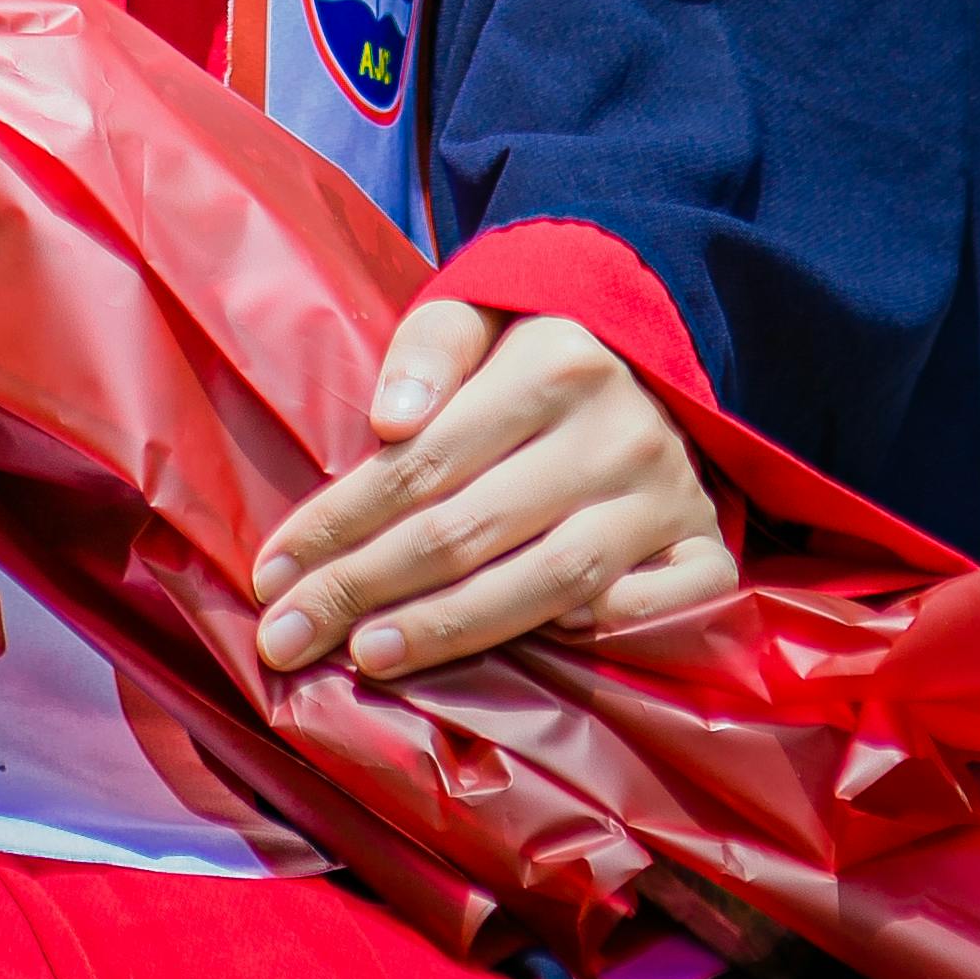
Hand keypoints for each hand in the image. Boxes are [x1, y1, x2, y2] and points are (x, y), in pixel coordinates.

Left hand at [250, 300, 734, 681]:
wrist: (668, 353)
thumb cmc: (541, 347)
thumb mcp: (482, 311)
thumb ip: (429, 348)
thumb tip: (388, 422)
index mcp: (555, 362)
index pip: (425, 461)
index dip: (341, 521)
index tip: (272, 571)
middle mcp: (616, 432)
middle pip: (470, 529)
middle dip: (365, 588)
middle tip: (288, 638)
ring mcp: (666, 498)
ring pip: (547, 584)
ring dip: (449, 628)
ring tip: (367, 658)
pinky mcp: (707, 550)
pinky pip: (645, 615)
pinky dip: (584, 640)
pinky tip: (519, 667)